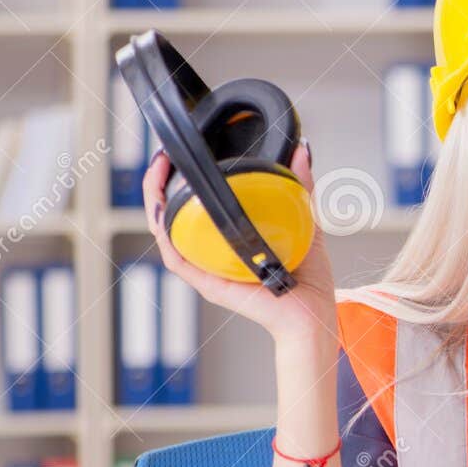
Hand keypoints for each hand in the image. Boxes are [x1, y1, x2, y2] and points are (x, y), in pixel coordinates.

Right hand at [143, 142, 338, 346]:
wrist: (314, 315)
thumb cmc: (309, 280)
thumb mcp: (306, 223)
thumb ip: (301, 188)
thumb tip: (301, 150)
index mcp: (229, 241)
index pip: (194, 207)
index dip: (178, 180)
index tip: (178, 153)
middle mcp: (212, 254)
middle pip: (171, 216)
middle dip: (157, 184)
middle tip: (162, 156)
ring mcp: (206, 270)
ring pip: (166, 233)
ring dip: (153, 201)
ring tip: (155, 173)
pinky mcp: (208, 285)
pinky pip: (178, 259)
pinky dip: (166, 235)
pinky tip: (162, 211)